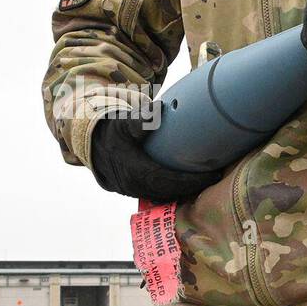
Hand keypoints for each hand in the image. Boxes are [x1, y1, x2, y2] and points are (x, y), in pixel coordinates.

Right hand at [89, 112, 225, 202]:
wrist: (90, 141)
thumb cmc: (111, 129)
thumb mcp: (123, 122)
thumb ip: (140, 119)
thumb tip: (158, 109)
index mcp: (133, 170)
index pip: (169, 180)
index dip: (192, 180)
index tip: (214, 175)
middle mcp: (132, 186)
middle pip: (170, 191)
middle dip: (194, 187)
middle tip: (216, 177)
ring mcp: (131, 191)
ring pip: (164, 196)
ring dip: (184, 191)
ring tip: (206, 181)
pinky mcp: (132, 192)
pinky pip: (157, 196)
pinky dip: (173, 192)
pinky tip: (187, 186)